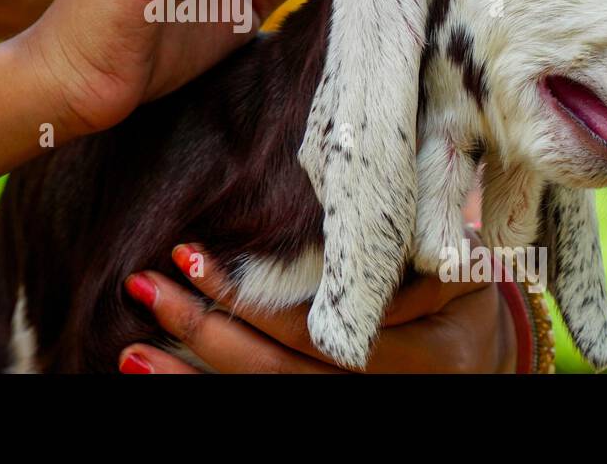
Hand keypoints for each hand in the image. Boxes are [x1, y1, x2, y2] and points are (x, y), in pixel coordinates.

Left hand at [118, 243, 517, 372]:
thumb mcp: (452, 263)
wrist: (476, 354)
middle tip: (147, 288)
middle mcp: (387, 393)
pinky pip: (265, 407)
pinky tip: (158, 374)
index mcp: (424, 353)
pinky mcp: (329, 411)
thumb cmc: (457, 289)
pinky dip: (205, 393)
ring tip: (131, 354)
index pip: (324, 334)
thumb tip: (339, 195)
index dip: (256, 305)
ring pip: (269, 400)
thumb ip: (403, 243)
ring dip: (193, 378)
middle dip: (208, 333)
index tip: (192, 258)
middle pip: (284, 375)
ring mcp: (357, 410)